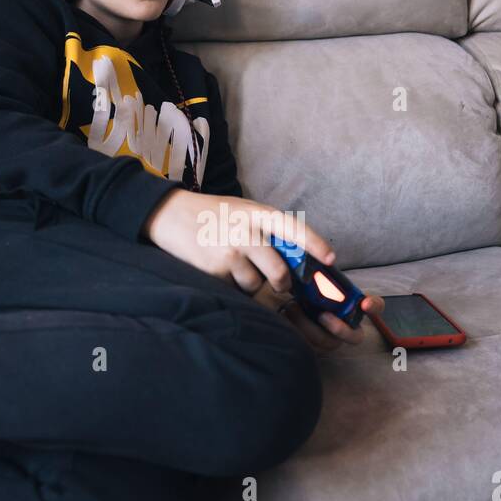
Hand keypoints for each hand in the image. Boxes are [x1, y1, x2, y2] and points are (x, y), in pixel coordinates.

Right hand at [143, 190, 335, 296]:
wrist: (170, 215)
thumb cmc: (214, 214)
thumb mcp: (244, 211)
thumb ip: (268, 230)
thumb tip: (296, 260)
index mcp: (258, 213)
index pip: (294, 229)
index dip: (315, 245)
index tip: (330, 259)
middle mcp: (246, 232)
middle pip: (279, 272)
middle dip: (281, 283)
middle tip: (278, 284)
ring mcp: (230, 252)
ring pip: (255, 285)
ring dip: (249, 283)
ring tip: (233, 264)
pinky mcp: (213, 270)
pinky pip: (234, 289)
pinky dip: (230, 284)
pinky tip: (218, 267)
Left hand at [252, 283, 385, 355]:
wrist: (278, 293)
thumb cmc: (299, 281)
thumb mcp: (311, 273)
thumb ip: (321, 273)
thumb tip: (322, 262)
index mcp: (351, 303)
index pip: (375, 306)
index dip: (374, 306)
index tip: (365, 303)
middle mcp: (345, 322)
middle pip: (355, 336)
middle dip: (341, 328)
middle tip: (323, 315)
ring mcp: (330, 336)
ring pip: (329, 343)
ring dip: (311, 328)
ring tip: (292, 308)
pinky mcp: (312, 344)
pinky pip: (310, 347)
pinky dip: (297, 332)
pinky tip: (284, 314)